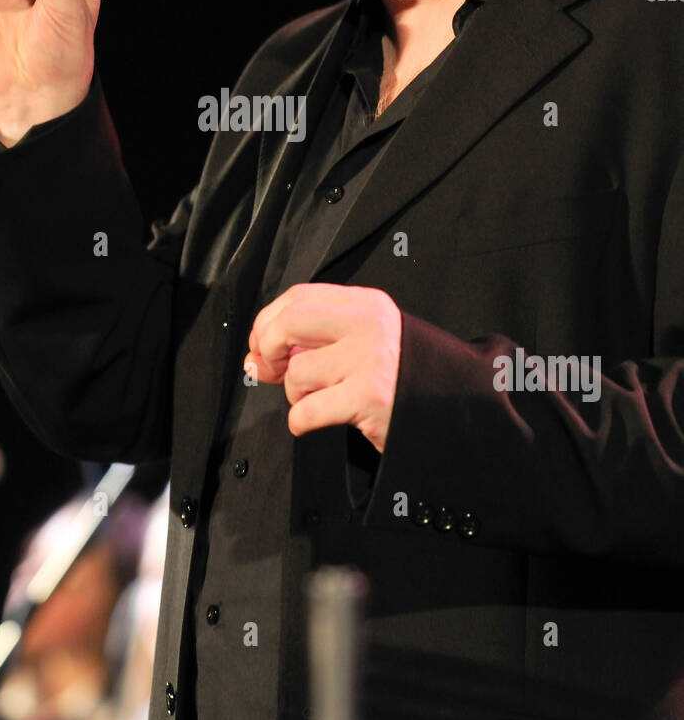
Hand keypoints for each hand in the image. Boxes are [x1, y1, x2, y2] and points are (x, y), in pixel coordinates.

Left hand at [245, 283, 402, 452]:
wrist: (461, 404)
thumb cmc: (408, 374)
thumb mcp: (368, 339)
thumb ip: (320, 339)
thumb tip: (258, 356)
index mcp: (366, 304)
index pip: (299, 297)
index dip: (269, 321)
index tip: (262, 344)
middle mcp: (368, 325)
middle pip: (290, 322)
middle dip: (268, 348)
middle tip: (271, 370)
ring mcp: (369, 360)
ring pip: (297, 372)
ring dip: (295, 394)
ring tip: (319, 398)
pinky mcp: (369, 398)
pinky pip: (306, 411)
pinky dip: (300, 422)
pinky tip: (315, 421)